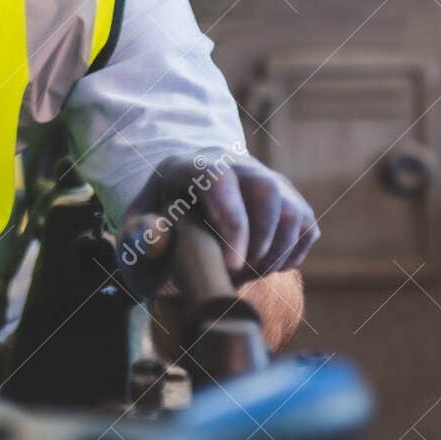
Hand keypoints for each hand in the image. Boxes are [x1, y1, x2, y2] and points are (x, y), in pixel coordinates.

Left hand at [117, 150, 318, 294]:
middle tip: (236, 273)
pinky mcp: (290, 202)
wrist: (185, 225)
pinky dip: (288, 257)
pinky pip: (306, 229)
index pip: (218, 178)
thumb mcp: (133, 239)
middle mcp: (234, 166)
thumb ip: (139, 239)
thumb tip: (155, 236)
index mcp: (188, 168)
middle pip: (266, 190)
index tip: (230, 264)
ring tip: (243, 273)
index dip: (232, 220)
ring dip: (273, 255)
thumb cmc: (159, 235)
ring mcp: (266, 181)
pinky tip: (260, 266)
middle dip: (258, 242)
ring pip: (292, 213)